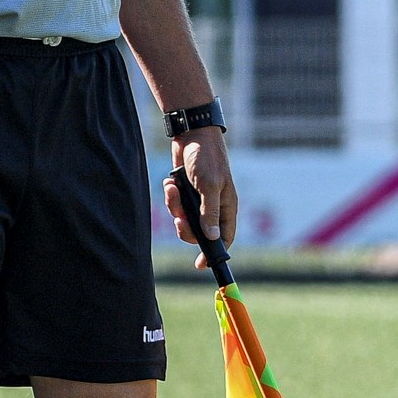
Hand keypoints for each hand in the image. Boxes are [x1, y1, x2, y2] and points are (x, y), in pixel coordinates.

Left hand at [164, 126, 235, 267]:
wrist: (192, 133)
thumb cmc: (206, 158)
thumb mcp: (209, 185)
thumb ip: (210, 212)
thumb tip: (212, 237)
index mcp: (226, 206)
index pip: (224, 237)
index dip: (214, 252)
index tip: (200, 264)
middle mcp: (213, 205)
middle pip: (198, 232)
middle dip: (185, 227)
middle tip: (178, 218)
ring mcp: (198, 199)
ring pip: (183, 218)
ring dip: (175, 207)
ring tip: (173, 188)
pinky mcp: (185, 192)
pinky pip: (175, 204)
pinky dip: (171, 195)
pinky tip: (171, 181)